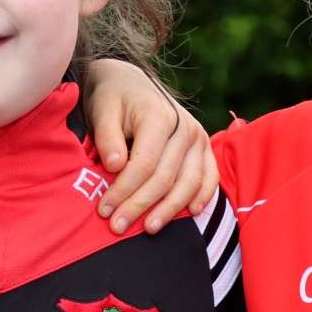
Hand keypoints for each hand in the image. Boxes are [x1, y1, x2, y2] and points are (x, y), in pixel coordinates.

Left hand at [81, 61, 217, 234]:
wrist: (130, 83)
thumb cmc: (113, 98)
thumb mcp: (102, 109)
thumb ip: (107, 136)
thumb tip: (114, 166)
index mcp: (159, 116)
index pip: (144, 164)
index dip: (124, 190)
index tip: (104, 209)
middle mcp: (184, 127)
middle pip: (165, 177)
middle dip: (140, 206)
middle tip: (117, 227)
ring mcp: (197, 138)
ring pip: (189, 182)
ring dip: (170, 209)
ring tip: (149, 228)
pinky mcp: (204, 147)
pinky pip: (209, 176)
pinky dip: (202, 196)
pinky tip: (190, 213)